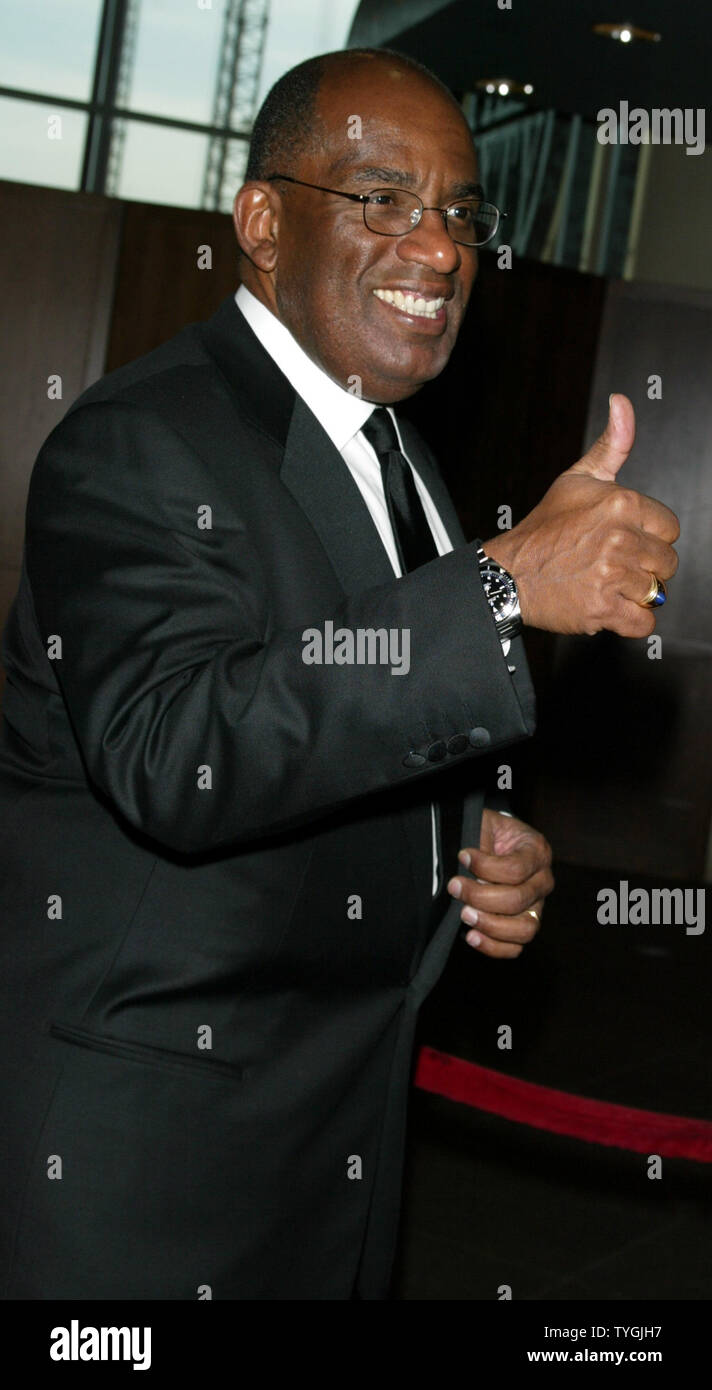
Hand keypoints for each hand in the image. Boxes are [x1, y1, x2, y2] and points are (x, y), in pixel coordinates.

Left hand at [447, 807, 553, 957]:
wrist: (490, 841)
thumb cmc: (486, 832)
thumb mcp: (483, 825)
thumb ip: (479, 844)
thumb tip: (468, 869)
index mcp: (537, 852)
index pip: (515, 869)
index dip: (485, 867)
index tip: (462, 856)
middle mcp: (543, 881)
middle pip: (518, 900)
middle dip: (481, 896)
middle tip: (455, 887)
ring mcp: (537, 906)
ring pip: (525, 929)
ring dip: (490, 924)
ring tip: (464, 914)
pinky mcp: (524, 925)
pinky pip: (515, 947)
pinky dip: (493, 946)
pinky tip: (471, 935)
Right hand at [483, 394, 679, 636]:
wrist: (508, 574)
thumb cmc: (543, 529)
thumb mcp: (577, 479)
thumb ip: (612, 445)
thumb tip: (623, 403)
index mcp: (621, 503)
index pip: (669, 528)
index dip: (648, 536)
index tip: (623, 539)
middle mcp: (619, 538)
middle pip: (667, 562)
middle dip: (644, 566)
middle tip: (612, 563)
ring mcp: (612, 575)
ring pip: (656, 592)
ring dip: (634, 593)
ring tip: (605, 582)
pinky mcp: (603, 608)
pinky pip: (643, 622)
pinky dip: (629, 620)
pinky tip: (608, 605)